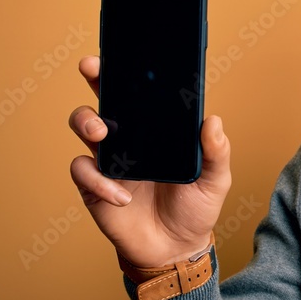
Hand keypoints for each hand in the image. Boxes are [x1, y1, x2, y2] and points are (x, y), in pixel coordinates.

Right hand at [68, 55, 231, 266]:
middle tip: (93, 71)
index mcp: (158, 130)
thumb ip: (216, 152)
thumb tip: (213, 120)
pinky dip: (99, 180)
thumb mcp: (215, 180)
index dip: (129, 71)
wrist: (177, 248)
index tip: (122, 51)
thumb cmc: (195, 209)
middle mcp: (130, 137)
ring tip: (102, 135)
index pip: (141, 93)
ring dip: (87, 123)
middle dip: (95, 78)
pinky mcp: (95, 185)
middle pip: (105, 98)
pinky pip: (84, 171)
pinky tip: (122, 196)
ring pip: (84, 126)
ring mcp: (110, 159)